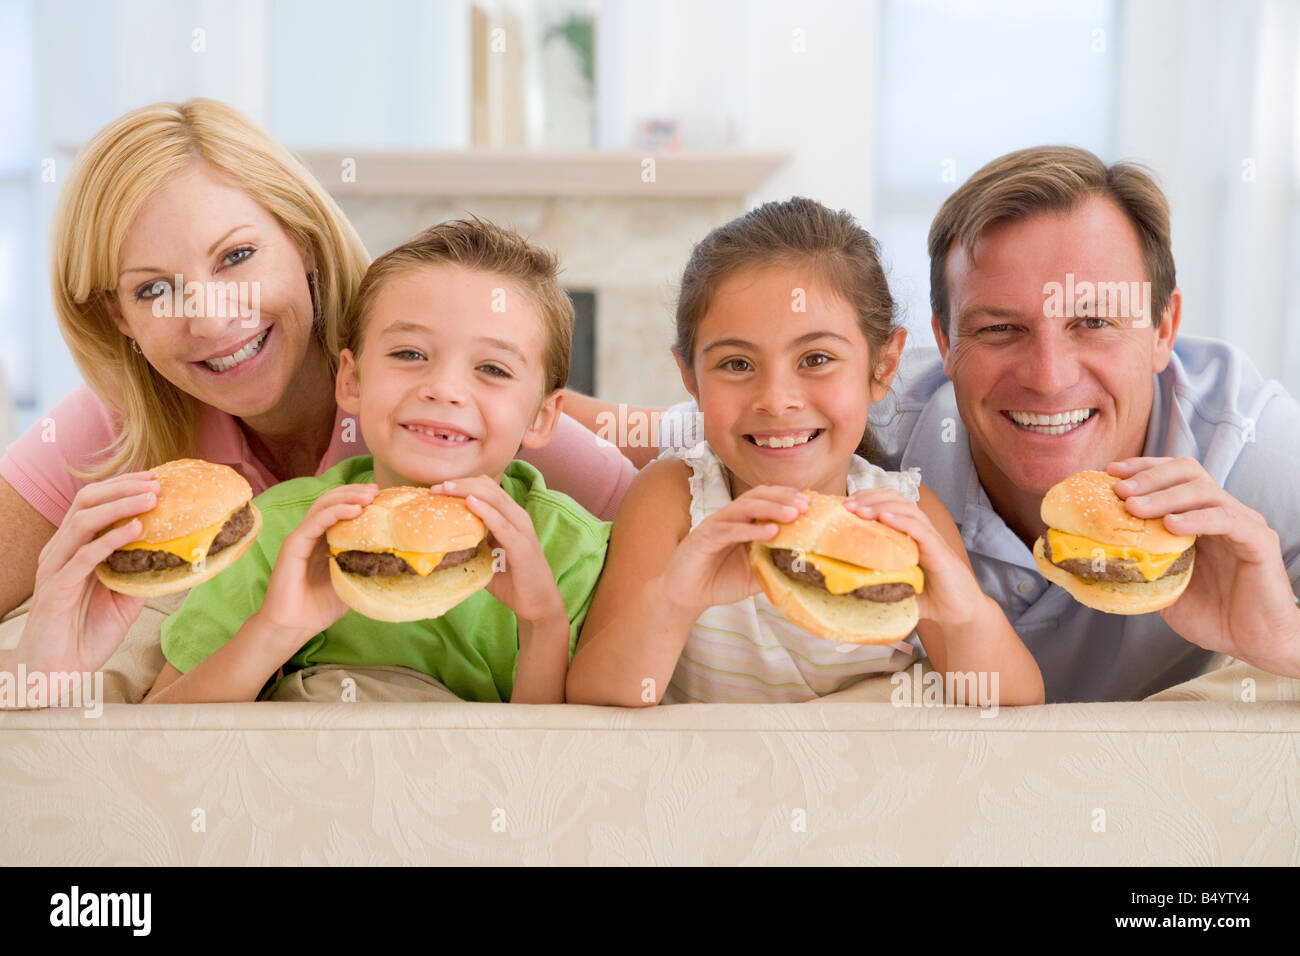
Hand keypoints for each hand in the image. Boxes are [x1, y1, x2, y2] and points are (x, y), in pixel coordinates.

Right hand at [13, 471, 161, 676]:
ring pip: (82, 522)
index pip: (94, 503)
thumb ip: (143, 575)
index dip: (123, 486)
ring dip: (119, 506)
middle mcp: (61, 551)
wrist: (54, 672)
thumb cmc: (87, 634)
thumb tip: (180, 557)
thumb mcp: (125, 599)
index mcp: (74, 548)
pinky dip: (109, 540)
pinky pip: (82, 557)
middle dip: (122, 488)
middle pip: (85, 502)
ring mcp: (55, 568)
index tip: (155, 479)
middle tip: (156, 484)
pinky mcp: (55, 590)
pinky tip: (135, 531)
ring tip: (150, 500)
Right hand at [259, 483, 377, 648]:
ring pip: (323, 505)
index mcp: (325, 540)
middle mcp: (312, 534)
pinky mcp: (293, 545)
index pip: (341, 509)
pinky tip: (354, 510)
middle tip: (377, 489)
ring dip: (347, 497)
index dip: (360, 500)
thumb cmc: (320, 607)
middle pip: (332, 500)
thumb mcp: (352, 583)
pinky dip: (335, 513)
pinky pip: (315, 522)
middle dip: (355, 492)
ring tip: (369, 495)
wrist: (293, 626)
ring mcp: (301, 537)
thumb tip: (398, 560)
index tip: (384, 497)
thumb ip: (366, 567)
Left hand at [429, 477, 565, 625]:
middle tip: (436, 487)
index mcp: (510, 517)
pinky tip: (470, 503)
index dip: (462, 483)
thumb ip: (471, 546)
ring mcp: (522, 530)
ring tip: (446, 489)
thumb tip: (439, 546)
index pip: (486, 489)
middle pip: (488, 488)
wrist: (538, 604)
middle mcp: (518, 517)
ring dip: (468, 491)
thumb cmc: (512, 582)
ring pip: (495, 499)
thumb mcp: (487, 558)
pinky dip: (485, 511)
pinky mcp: (522, 546)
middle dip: (460, 483)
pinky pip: (502, 524)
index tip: (437, 488)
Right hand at [660, 485, 807, 612]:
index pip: (769, 500)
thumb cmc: (719, 581)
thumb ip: (775, 566)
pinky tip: (770, 533)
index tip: (814, 504)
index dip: (791, 498)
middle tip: (806, 506)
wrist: (686, 595)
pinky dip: (750, 529)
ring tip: (793, 514)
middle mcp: (731, 517)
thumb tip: (807, 568)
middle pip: (760, 496)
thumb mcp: (755, 574)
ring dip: (771, 508)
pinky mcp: (703, 537)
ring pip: (745, 507)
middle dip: (785, 497)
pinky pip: (729, 529)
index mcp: (744, 521)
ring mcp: (716, 524)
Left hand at [843, 489, 986, 627]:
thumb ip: (878, 582)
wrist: (962, 615)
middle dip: (870, 497)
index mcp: (911, 535)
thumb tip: (847, 586)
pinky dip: (902, 522)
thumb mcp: (897, 586)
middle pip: (898, 500)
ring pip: (909, 510)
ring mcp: (932, 540)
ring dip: (882, 506)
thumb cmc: (931, 599)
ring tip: (859, 510)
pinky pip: (921, 530)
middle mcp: (923, 532)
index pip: (891, 505)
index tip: (845, 504)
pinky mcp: (940, 552)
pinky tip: (884, 517)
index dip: (868, 499)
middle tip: (846, 504)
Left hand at [1109, 457, 1299, 674]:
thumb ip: (1138, 565)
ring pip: (1205, 491)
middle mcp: (1222, 512)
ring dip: (1165, 495)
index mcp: (1199, 517)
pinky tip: (1172, 524)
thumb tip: (1093, 557)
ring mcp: (1242, 524)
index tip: (1110, 473)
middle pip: (1188, 472)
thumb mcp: (1163, 586)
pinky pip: (1227, 519)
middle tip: (1120, 490)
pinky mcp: (1259, 542)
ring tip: (1135, 507)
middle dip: (1149, 475)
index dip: (1142, 469)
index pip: (1172, 476)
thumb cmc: (1212, 614)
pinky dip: (1197, 518)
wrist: (1255, 642)